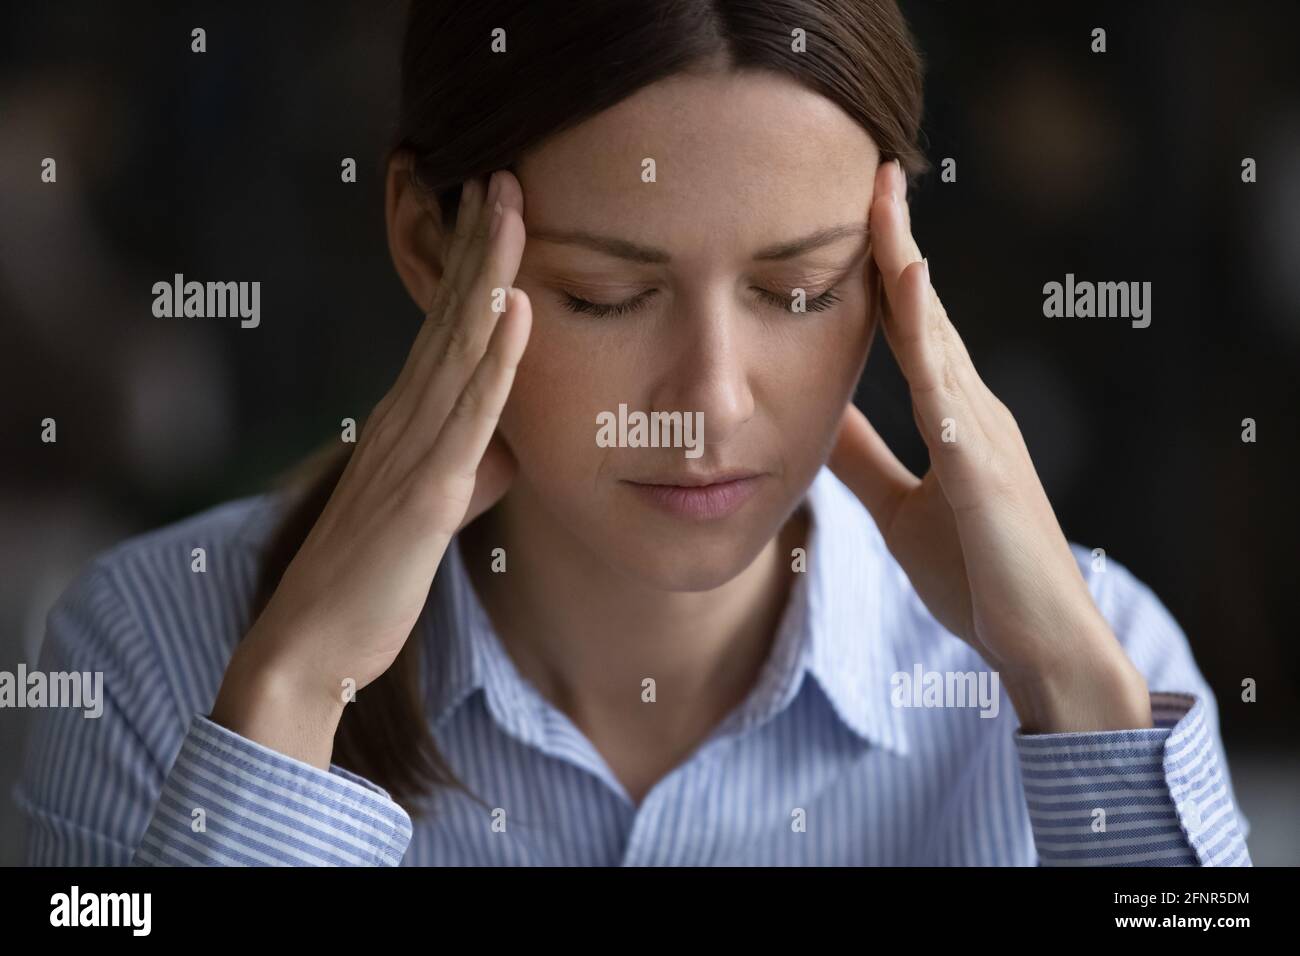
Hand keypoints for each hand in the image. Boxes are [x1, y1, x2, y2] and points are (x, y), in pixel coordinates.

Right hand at [211, 169, 532, 759]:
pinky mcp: (427, 492)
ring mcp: (412, 452)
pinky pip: (468, 416)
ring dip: (487, 275)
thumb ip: (471, 475)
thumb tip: (508, 449)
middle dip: (477, 246)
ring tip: (509, 207)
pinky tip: (515, 309)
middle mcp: (402, 422)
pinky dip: (494, 360)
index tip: (493, 211)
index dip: (469, 270)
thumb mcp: (431, 514)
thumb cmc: (368, 583)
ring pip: (457, 348)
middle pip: (448, 319)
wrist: (311, 647)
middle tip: (502, 176)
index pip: (443, 331)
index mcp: (403, 424)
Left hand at [829, 159, 1149, 732]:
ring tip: (885, 206)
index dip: (883, 270)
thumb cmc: (979, 574)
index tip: (855, 211)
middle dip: (900, 242)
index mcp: (954, 416)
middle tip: (876, 171)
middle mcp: (973, 410)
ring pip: (941, 339)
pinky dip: (928, 345)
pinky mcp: (984, 473)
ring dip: (911, 271)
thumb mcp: (899, 507)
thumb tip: (818, 414)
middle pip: (929, 313)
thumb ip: (864, 459)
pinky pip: (950, 399)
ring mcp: (984, 436)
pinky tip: (909, 297)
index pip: (911, 328)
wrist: (1038, 642)